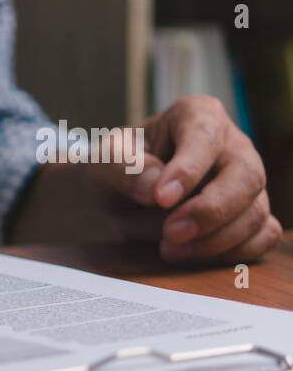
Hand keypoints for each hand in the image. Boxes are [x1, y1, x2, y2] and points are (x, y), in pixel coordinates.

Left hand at [85, 95, 282, 263]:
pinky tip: (196, 254)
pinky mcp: (252, 213)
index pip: (206, 137)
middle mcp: (233, 145)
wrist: (121, 195)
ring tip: (168, 248)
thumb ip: (123, 167)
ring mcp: (247, 181)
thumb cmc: (118, 168)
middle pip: (247, 176)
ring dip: (215, 239)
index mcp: (197, 116)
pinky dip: (236, 251)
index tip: (161, 198)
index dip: (188, 169)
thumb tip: (154, 186)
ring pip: (256, 211)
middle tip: (170, 234)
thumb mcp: (104, 160)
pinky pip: (264, 234)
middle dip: (210, 211)